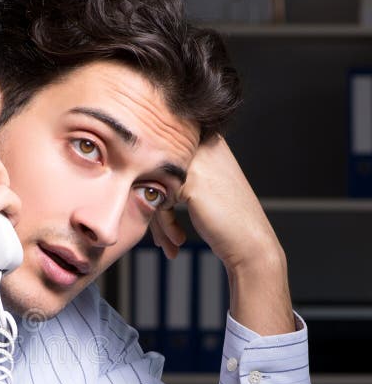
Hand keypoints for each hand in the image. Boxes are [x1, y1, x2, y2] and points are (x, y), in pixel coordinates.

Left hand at [149, 136, 295, 335]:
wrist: (250, 242)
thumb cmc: (225, 219)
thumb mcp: (200, 187)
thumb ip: (174, 174)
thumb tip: (133, 177)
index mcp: (205, 139)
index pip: (161, 164)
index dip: (157, 195)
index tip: (161, 224)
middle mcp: (200, 144)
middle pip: (156, 176)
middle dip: (154, 212)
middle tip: (161, 239)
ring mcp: (195, 162)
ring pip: (155, 189)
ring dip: (158, 222)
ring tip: (166, 244)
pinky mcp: (189, 182)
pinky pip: (159, 202)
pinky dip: (165, 225)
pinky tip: (177, 242)